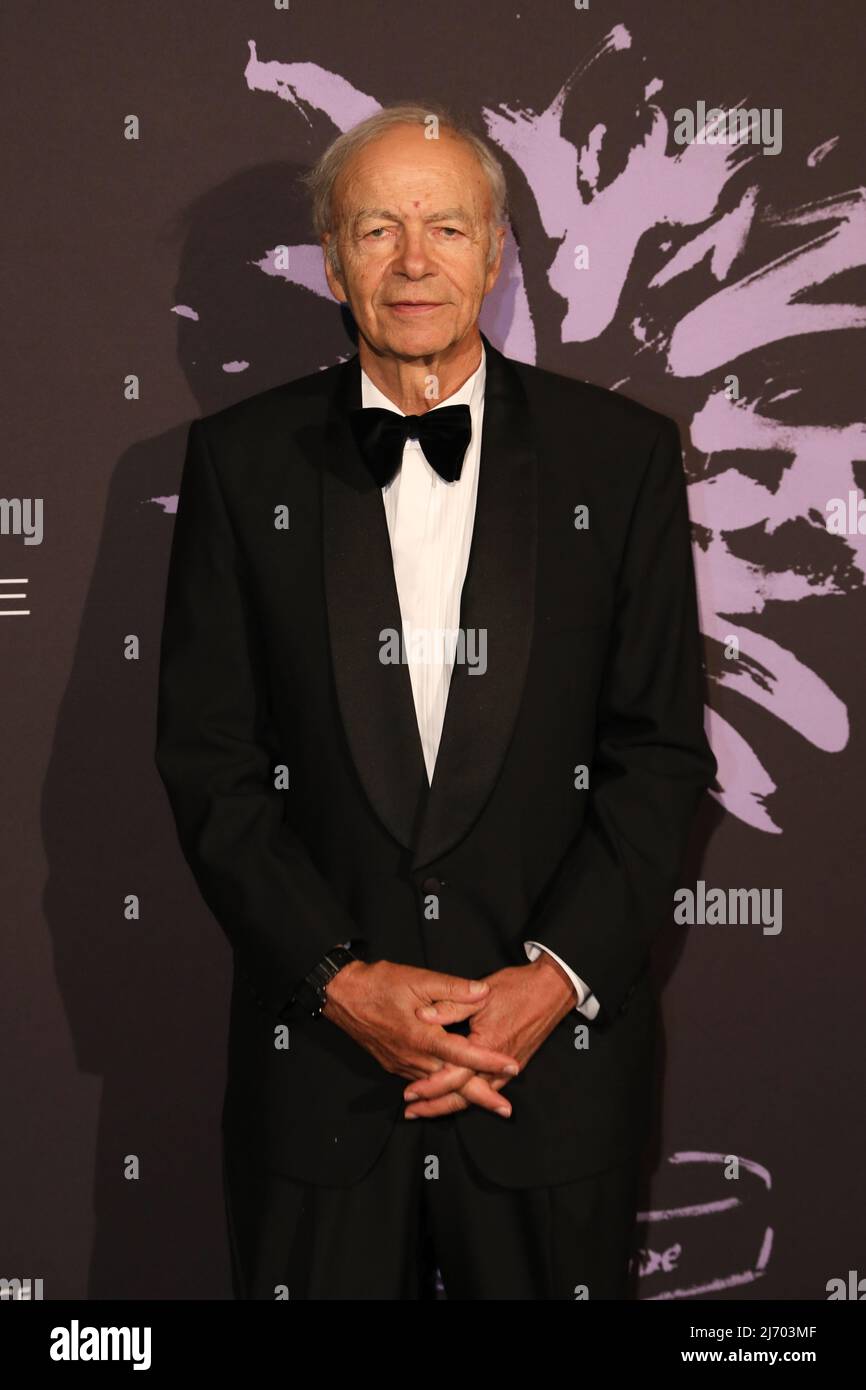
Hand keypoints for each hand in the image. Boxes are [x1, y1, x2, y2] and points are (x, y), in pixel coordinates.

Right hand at [321, 960, 520, 1111]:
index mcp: (422, 1037)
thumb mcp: (418, 979)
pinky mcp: (394, 1064)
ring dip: (462, 1094)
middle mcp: (413, 1057)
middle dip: (481, 1096)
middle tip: (506, 1108)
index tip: (513, 1066)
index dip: (490, 1061)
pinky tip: (450, 1091)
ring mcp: (402, 1064)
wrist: (343, 996)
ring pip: (438, 1086)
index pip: (463, 1054)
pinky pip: (422, 1082)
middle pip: (453, 1083)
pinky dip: (440, 1089)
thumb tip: (483, 992)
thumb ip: (453, 988)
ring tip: (487, 1101)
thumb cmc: (380, 984)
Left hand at [401, 955, 576, 1119]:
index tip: (410, 1093)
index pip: (454, 1076)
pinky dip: (470, 1098)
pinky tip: (456, 1099)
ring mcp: (508, 1068)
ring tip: (427, 1110)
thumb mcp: (481, 994)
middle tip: (411, 1112)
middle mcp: (499, 1064)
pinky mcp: (513, 1066)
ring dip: (451, 1104)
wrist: (552, 989)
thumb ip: (450, 1006)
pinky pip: (488, 1089)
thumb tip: (422, 1016)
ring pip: (476, 1096)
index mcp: (488, 1046)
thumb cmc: (518, 988)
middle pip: (464, 1095)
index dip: (430, 1086)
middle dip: (436, 1105)